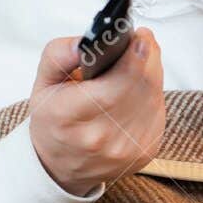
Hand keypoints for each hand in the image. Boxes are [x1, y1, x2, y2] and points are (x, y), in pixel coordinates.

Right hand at [27, 28, 164, 196]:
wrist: (61, 165)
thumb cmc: (53, 120)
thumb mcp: (44, 82)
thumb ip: (60, 54)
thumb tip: (88, 41)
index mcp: (68, 116)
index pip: (115, 85)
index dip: (134, 57)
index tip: (138, 37)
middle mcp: (99, 137)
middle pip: (142, 87)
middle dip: (147, 57)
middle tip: (141, 41)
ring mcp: (125, 149)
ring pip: (154, 97)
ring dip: (152, 74)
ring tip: (137, 63)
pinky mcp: (144, 153)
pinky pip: (159, 113)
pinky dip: (152, 95)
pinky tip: (138, 90)